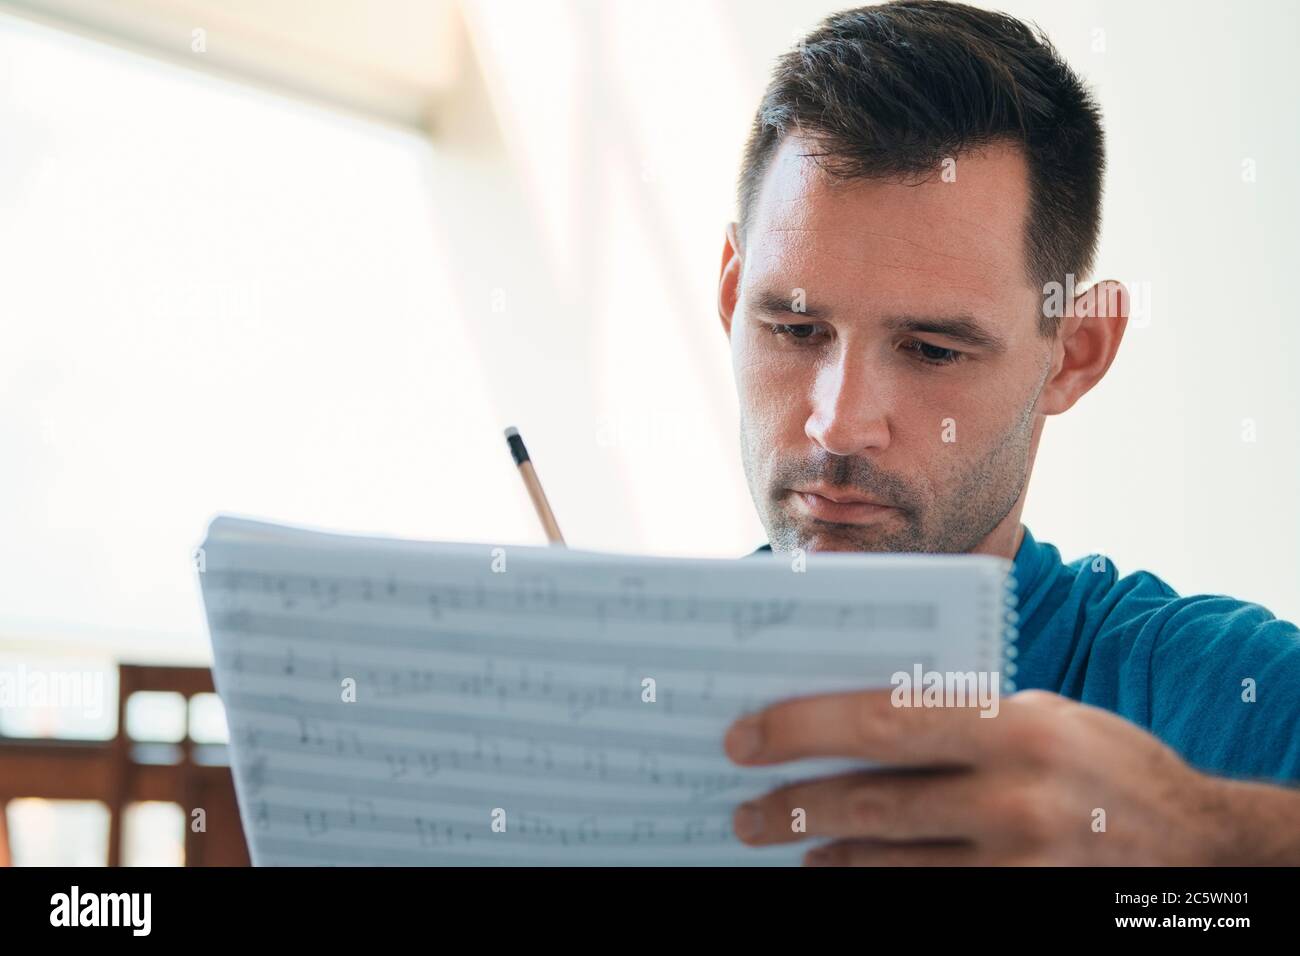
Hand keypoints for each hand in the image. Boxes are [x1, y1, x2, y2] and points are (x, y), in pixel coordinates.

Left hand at [723, 688, 1257, 864]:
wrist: (1198, 845)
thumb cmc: (1105, 764)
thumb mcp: (1040, 716)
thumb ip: (956, 718)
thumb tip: (849, 720)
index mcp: (1013, 728)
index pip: (881, 721)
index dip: (802, 730)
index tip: (745, 738)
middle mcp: (1014, 800)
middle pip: (870, 804)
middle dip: (792, 807)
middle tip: (744, 811)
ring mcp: (1017, 867)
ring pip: (886, 864)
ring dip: (823, 854)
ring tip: (782, 838)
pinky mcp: (1016, 908)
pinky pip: (920, 898)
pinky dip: (869, 885)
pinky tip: (837, 872)